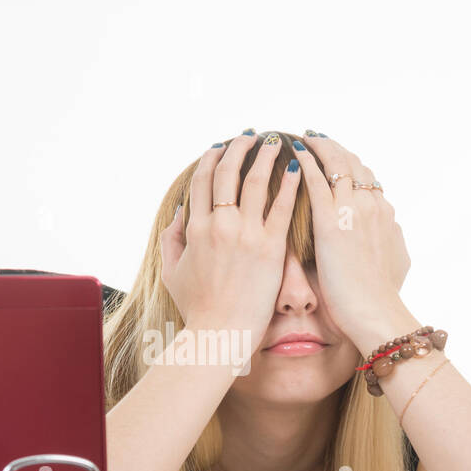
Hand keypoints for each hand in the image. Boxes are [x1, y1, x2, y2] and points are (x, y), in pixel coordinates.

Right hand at [159, 132, 301, 340]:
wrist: (219, 335)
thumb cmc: (196, 309)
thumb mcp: (172, 272)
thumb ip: (172, 239)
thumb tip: (180, 212)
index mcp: (194, 229)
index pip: (203, 181)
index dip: (212, 158)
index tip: (222, 146)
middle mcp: (218, 225)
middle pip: (228, 172)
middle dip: (239, 148)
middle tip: (251, 136)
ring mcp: (245, 235)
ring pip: (255, 181)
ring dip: (266, 156)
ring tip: (276, 142)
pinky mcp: (270, 248)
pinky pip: (282, 207)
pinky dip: (290, 184)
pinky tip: (298, 169)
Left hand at [294, 134, 413, 352]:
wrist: (375, 312)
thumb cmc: (381, 296)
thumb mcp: (397, 261)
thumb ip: (393, 240)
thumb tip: (393, 230)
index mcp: (384, 214)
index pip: (367, 177)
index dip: (351, 164)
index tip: (338, 156)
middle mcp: (371, 205)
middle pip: (352, 163)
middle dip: (334, 147)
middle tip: (316, 135)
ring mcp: (352, 211)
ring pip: (336, 164)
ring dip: (319, 146)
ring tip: (303, 136)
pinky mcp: (332, 222)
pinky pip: (318, 181)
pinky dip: (307, 162)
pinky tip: (294, 151)